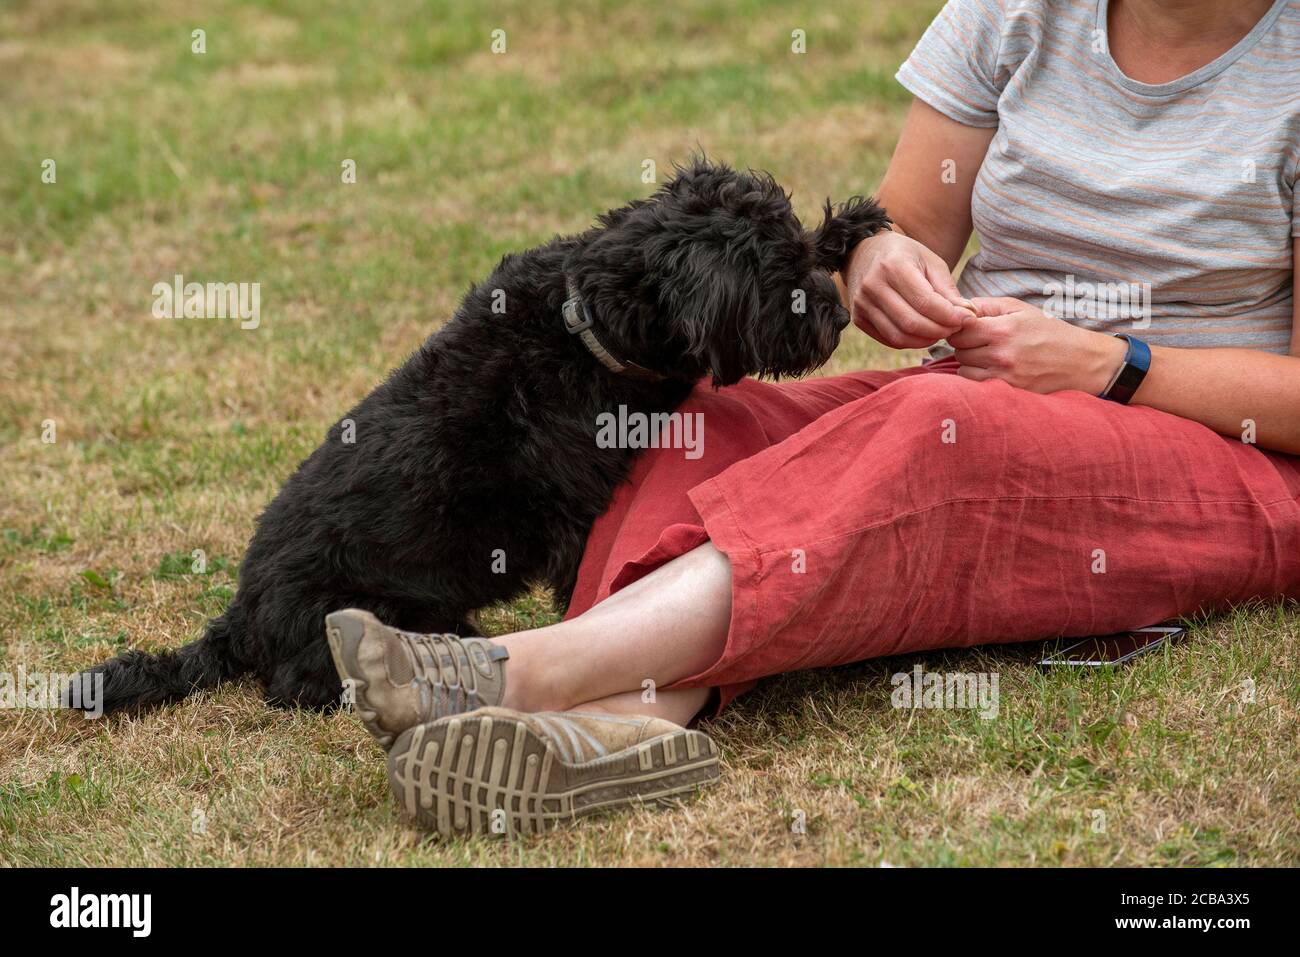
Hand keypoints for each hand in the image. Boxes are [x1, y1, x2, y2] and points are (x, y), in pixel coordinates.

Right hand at [844, 230, 973, 349]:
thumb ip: (947, 289)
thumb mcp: (930, 262)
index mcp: (894, 266)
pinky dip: (910, 342)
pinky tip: (923, 334)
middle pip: (911, 322)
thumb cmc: (904, 255)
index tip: (967, 319)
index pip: (925, 302)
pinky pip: (888, 339)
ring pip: (898, 336)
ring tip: (941, 332)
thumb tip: (967, 315)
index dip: (949, 316)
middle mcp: (873, 285)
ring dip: (925, 340)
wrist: (864, 253)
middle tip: (955, 328)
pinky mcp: (858, 318)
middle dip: (939, 330)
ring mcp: (862, 304)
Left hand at [949, 297, 1127, 394]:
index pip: (959, 329)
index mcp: (1002, 330)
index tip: (969, 327)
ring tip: (986, 354)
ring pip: (963, 368)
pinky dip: (976, 376)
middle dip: (964, 343)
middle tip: (979, 341)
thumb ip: (987, 305)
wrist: (1080, 361)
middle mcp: (1000, 354)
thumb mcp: (1021, 309)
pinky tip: (990, 368)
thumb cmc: (1049, 331)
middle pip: (958, 349)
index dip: (961, 326)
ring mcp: (1003, 375)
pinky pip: (975, 384)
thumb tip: (959, 306)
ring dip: (969, 361)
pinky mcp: (1007, 390)